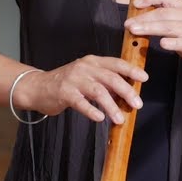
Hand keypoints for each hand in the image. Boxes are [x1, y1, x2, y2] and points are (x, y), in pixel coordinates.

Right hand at [13, 56, 146, 124]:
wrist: (37, 87)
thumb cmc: (67, 83)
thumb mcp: (88, 76)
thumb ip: (105, 81)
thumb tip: (127, 93)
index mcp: (93, 62)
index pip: (116, 63)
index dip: (131, 70)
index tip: (144, 78)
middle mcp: (84, 68)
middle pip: (110, 78)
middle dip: (126, 91)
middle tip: (137, 104)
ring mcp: (73, 79)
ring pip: (98, 91)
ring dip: (111, 106)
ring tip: (120, 118)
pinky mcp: (63, 92)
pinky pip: (80, 102)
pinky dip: (91, 110)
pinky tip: (100, 118)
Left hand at [124, 0, 181, 78]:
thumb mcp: (181, 21)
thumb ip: (165, 16)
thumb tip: (139, 14)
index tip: (135, 4)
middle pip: (163, 13)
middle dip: (143, 18)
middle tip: (128, 24)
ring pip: (169, 27)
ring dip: (150, 28)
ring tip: (134, 31)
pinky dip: (171, 43)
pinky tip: (162, 44)